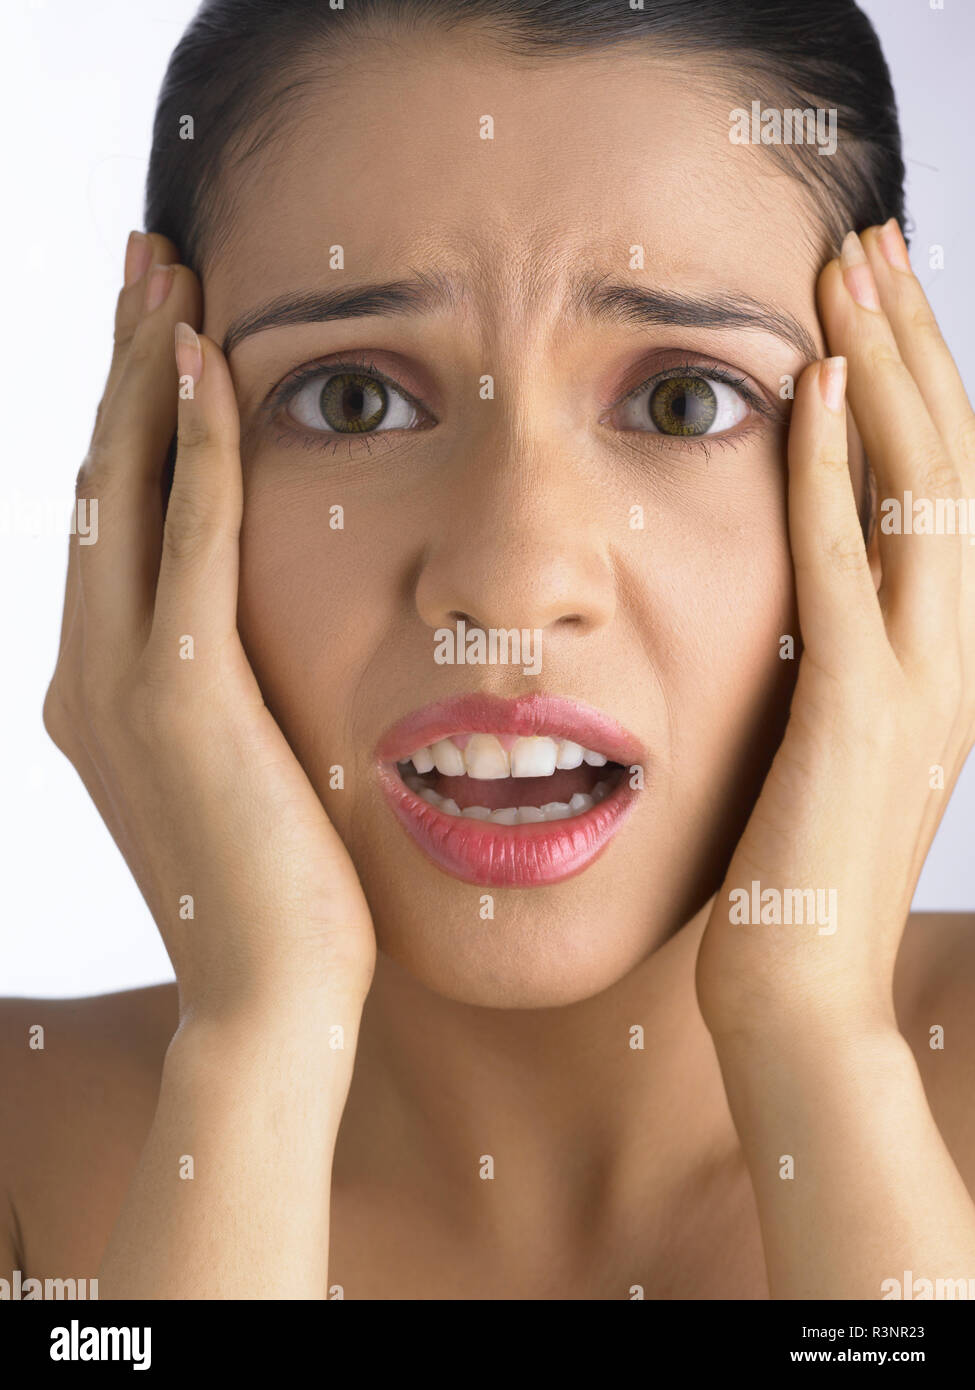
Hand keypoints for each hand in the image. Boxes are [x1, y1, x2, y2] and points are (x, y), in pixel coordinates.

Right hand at [44, 232, 375, 1026]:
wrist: (272, 1001)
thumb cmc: (283, 896)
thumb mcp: (244, 773)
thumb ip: (231, 697)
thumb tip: (262, 645)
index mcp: (104, 689)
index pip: (112, 524)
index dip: (126, 418)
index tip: (156, 332)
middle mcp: (87, 672)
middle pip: (99, 482)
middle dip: (120, 364)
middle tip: (145, 260)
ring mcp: (121, 682)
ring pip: (124, 490)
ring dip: (144, 373)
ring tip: (164, 274)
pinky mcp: (182, 697)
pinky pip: (189, 540)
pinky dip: (195, 445)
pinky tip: (204, 361)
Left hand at [695, 221, 974, 1042]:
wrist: (800, 995)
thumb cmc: (787, 881)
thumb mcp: (819, 750)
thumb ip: (825, 665)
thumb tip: (795, 600)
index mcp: (942, 658)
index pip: (938, 489)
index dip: (915, 383)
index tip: (870, 301)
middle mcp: (954, 652)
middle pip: (947, 457)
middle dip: (911, 339)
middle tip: (871, 238)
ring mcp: (919, 677)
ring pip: (920, 484)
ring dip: (884, 365)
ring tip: (851, 266)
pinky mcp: (860, 706)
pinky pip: (847, 559)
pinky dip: (829, 465)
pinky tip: (805, 385)